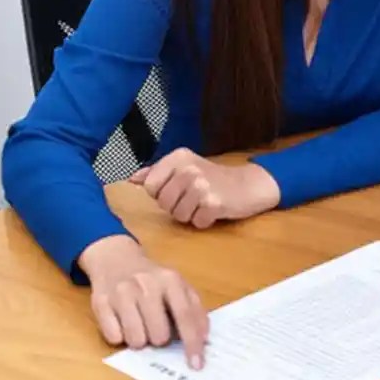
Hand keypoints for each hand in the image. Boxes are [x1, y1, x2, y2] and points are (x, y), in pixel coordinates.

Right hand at [77, 235, 208, 369]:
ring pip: (136, 340)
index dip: (192, 343)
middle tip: (155, 326)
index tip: (196, 365)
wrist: (116, 260)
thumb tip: (203, 339)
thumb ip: (194, 310)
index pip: (185, 316)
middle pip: (159, 335)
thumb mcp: (178, 286)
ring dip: (140, 340)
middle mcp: (145, 284)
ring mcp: (121, 292)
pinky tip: (121, 321)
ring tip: (139, 324)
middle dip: (160, 339)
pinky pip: (114, 338)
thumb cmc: (153, 280)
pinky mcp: (100, 303)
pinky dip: (120, 336)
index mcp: (170, 279)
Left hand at [130, 148, 280, 228]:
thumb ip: (157, 172)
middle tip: (194, 198)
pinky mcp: (214, 203)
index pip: (150, 186)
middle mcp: (189, 168)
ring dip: (190, 215)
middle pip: (163, 203)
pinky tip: (213, 210)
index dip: (161, 194)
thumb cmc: (213, 178)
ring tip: (203, 204)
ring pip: (178, 215)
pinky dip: (204, 221)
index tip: (177, 189)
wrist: (248, 184)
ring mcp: (202, 185)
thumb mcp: (184, 167)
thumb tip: (131, 180)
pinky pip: (196, 222)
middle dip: (176, 206)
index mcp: (178, 157)